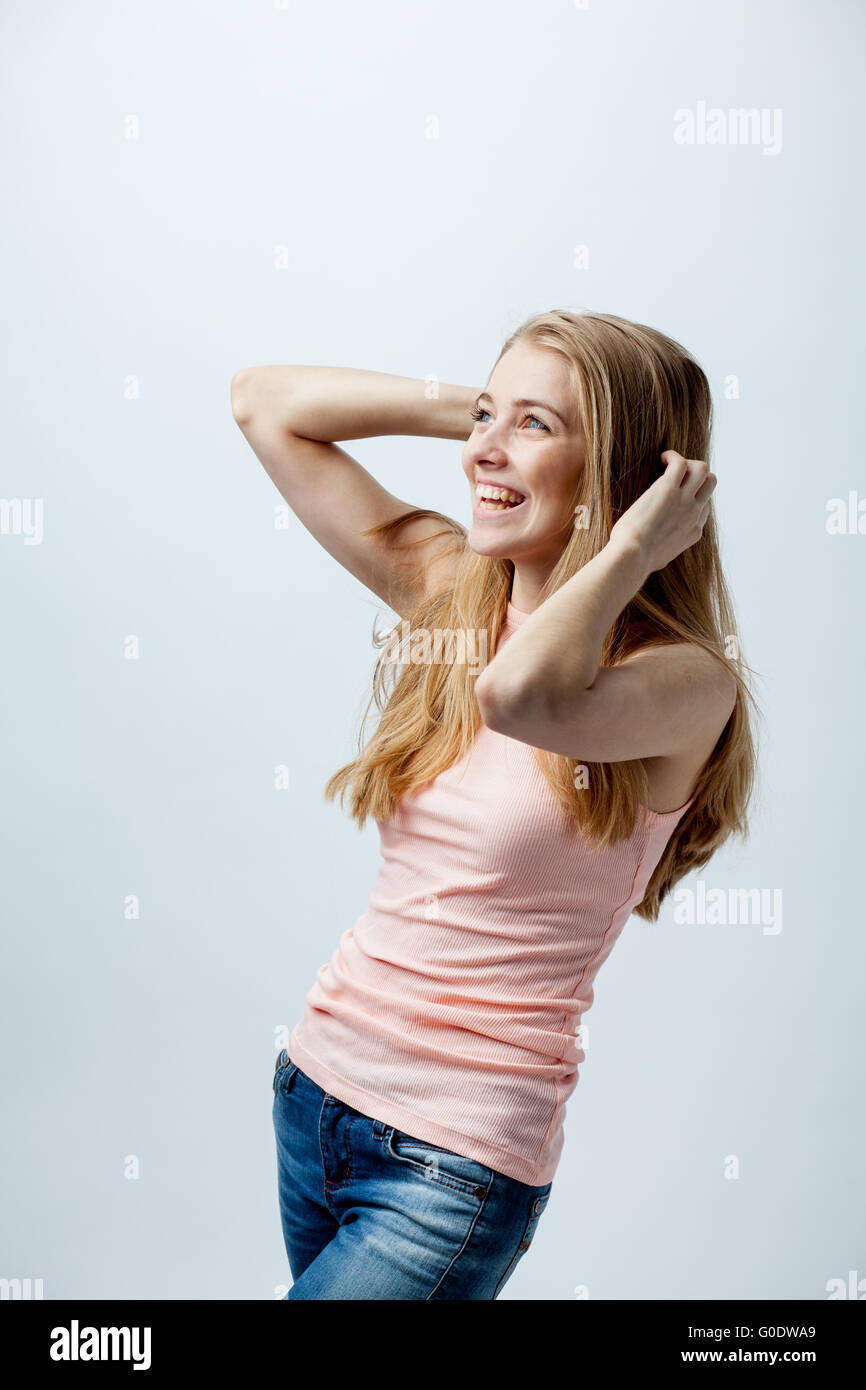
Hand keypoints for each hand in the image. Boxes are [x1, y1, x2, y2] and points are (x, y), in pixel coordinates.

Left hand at [608, 450, 716, 573]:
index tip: (675, 493)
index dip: (692, 496)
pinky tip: (661, 458)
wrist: (633, 557)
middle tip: (676, 475)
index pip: (704, 506)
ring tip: (669, 464)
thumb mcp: (659, 559)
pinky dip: (672, 456)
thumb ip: (664, 550)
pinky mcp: (668, 490)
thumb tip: (653, 553)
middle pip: (710, 484)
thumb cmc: (637, 561)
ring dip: (688, 462)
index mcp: (693, 532)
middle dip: (696, 475)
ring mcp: (684, 501)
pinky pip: (680, 463)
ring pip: (702, 469)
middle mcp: (694, 514)